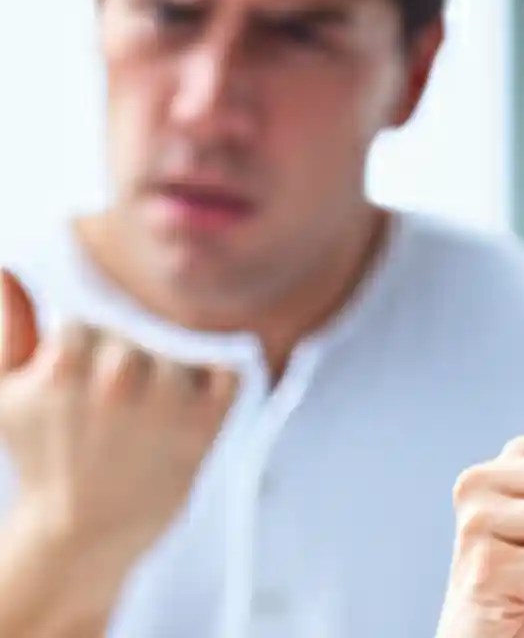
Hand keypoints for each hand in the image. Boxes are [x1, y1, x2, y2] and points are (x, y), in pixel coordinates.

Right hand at [0, 269, 237, 559]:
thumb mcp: (5, 395)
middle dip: (122, 366)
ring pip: (175, 351)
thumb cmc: (43, 454)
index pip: (84, 324)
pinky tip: (185, 410)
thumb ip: (7, 328)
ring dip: (164, 375)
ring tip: (141, 421)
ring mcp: (169, 397)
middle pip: (133, 335)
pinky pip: (225, 370)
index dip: (77, 359)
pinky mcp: (208, 420)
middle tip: (110, 414)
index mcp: (68, 362)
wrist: (88, 530)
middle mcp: (122, 376)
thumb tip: (6, 268)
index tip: (72, 399)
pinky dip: (214, 381)